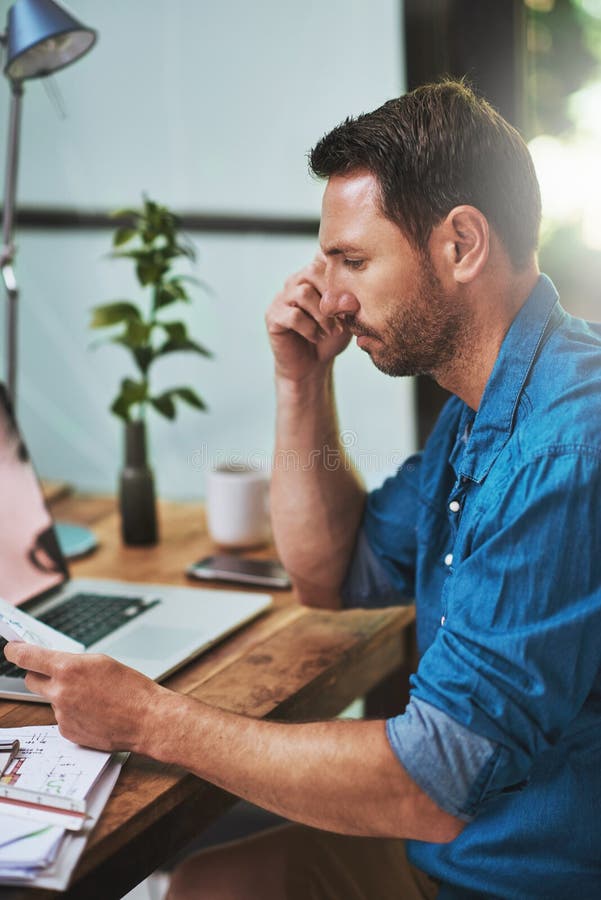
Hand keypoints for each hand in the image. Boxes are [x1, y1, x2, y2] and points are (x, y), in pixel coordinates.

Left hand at [4, 642, 164, 751]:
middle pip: (31, 680)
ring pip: (52, 699)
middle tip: (52, 672)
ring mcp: (62, 715)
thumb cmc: (131, 689)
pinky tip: (94, 713)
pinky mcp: (67, 732)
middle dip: (38, 675)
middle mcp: (60, 692)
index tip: (12, 649)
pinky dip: (73, 714)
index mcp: (68, 669)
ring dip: (64, 696)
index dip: (16, 652)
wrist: (147, 719)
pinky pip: (62, 717)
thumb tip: (56, 664)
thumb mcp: (102, 663)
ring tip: (93, 698)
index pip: (28, 658)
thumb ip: (74, 663)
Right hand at [265, 255, 350, 383]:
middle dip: (332, 294)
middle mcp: (295, 282)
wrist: (312, 365)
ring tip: (331, 330)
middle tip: (343, 316)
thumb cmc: (330, 337)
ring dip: (322, 315)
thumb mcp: (347, 317)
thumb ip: (350, 302)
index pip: (322, 257)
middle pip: (312, 270)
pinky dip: (310, 328)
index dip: (338, 271)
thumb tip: (349, 298)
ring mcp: (281, 298)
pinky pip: (293, 316)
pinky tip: (316, 337)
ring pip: (303, 293)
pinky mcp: (273, 317)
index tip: (351, 295)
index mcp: (313, 276)